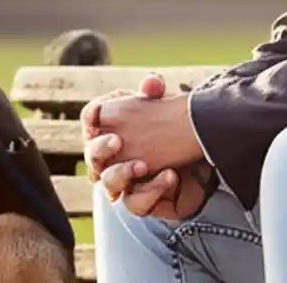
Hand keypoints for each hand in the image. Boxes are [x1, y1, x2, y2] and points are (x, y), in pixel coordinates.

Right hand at [83, 73, 206, 217]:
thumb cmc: (169, 131)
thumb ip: (155, 94)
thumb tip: (152, 82)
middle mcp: (110, 160)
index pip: (90, 121)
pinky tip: (169, 177)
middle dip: (100, 149)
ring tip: (144, 166)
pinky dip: (152, 190)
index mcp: (110, 130)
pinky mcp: (142, 201)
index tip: (96, 116)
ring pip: (109, 184)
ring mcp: (124, 183)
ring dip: (123, 173)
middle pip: (92, 156)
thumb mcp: (163, 108)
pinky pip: (137, 203)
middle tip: (117, 141)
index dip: (90, 118)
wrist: (195, 161)